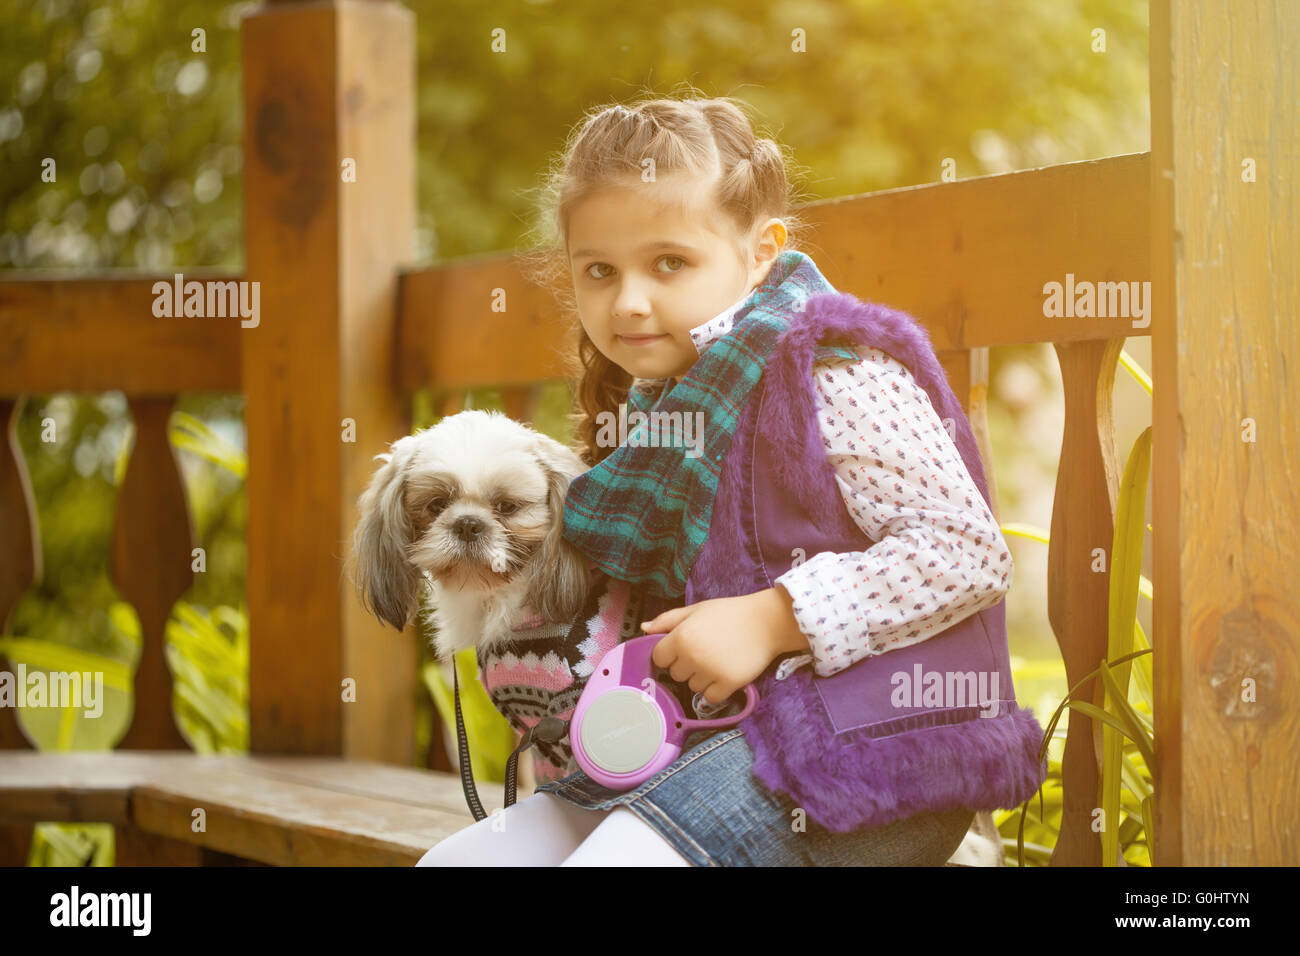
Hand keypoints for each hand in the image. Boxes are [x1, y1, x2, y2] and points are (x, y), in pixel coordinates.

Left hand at [640, 587, 810, 705]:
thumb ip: (668, 620)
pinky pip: (710, 698)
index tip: (684, 649)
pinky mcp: (729, 684)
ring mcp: (710, 672)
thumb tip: (643, 629)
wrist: (766, 622)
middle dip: (686, 666)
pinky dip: (716, 691)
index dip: (670, 654)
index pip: (659, 658)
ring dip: (702, 678)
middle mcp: (692, 656)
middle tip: (705, 652)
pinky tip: (724, 675)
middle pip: (675, 675)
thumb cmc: (729, 613)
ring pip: (693, 687)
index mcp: (681, 636)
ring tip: (718, 660)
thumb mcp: (696, 610)